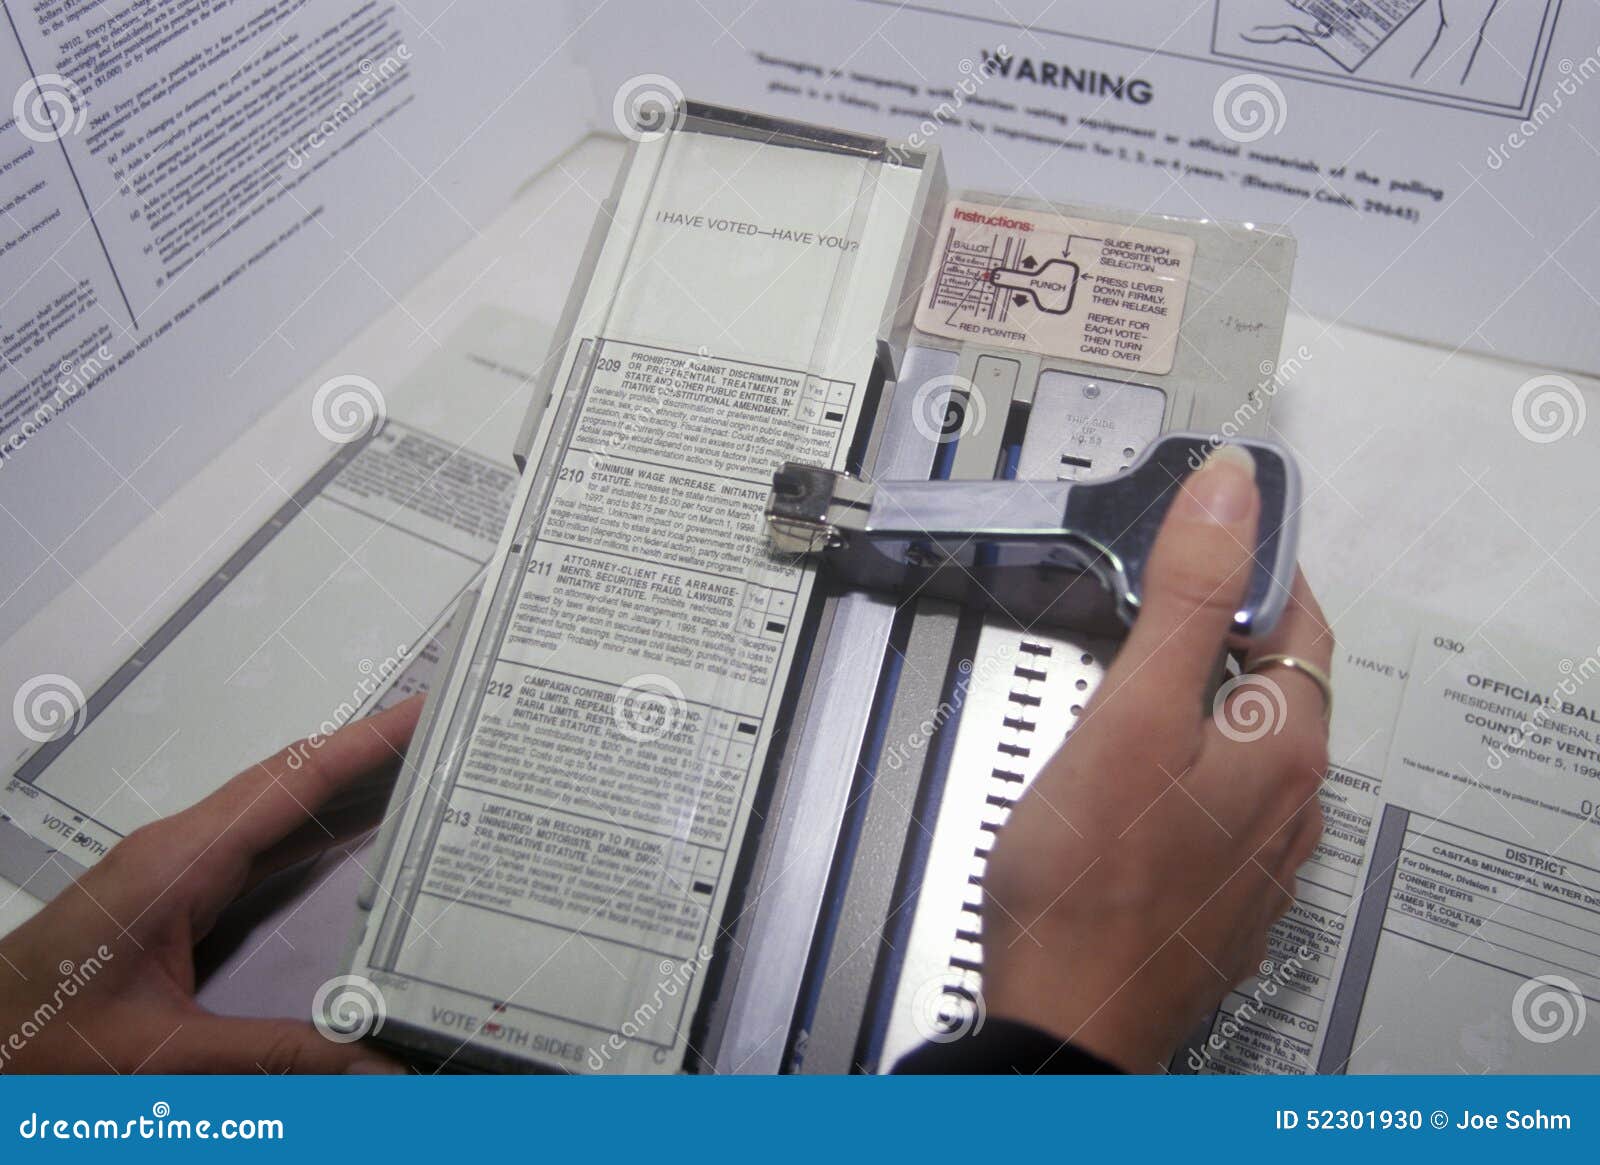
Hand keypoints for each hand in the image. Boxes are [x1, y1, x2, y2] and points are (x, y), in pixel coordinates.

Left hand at [0, 696, 421, 1072]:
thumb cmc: (32, 1047)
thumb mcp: (161, 1058)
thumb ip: (276, 1060)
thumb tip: (381, 1063)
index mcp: (178, 863)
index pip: (294, 783)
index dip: (368, 744)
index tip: (428, 711)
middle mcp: (182, 851)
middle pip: (296, 779)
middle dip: (375, 750)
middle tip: (449, 733)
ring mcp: (178, 868)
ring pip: (282, 807)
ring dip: (351, 784)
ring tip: (425, 769)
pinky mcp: (177, 894)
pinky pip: (265, 842)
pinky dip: (320, 825)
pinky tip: (360, 831)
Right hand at [982, 446, 1331, 1071]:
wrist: (1065, 1014)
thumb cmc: (1091, 881)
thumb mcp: (1135, 712)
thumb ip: (1186, 596)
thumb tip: (1230, 493)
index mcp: (1285, 745)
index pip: (1298, 613)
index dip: (1251, 560)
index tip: (1198, 531)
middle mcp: (1290, 803)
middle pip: (1271, 679)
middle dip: (1215, 628)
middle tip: (1144, 597)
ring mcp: (1256, 854)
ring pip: (1239, 743)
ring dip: (1195, 699)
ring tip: (1126, 679)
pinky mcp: (1214, 891)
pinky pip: (1214, 801)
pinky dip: (1179, 763)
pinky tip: (1128, 776)